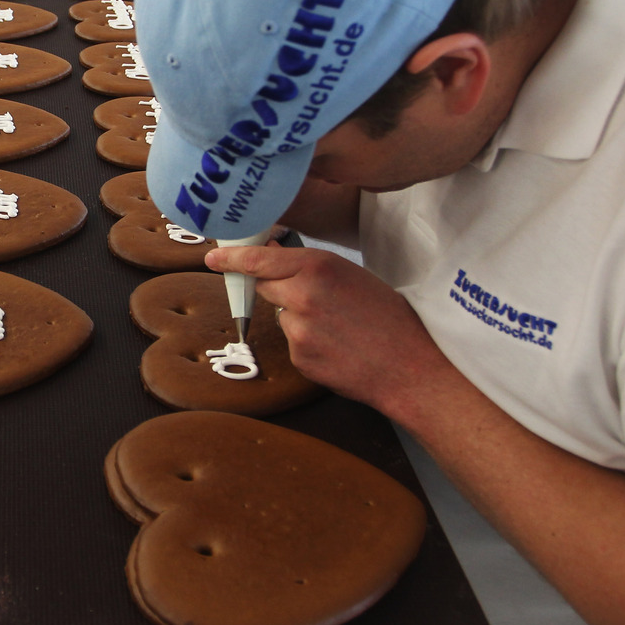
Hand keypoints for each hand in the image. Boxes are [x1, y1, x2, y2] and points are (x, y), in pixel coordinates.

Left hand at [205, 244, 460, 415]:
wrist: (411, 366)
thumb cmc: (390, 318)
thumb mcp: (354, 276)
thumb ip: (313, 269)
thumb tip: (278, 261)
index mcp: (319, 266)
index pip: (260, 259)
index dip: (234, 258)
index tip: (214, 258)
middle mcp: (302, 295)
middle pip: (266, 287)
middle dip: (280, 290)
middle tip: (314, 301)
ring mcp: (298, 329)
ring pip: (282, 317)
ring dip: (300, 320)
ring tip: (339, 329)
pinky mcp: (299, 357)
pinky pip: (293, 343)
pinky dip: (308, 345)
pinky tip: (338, 348)